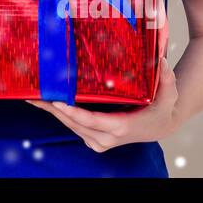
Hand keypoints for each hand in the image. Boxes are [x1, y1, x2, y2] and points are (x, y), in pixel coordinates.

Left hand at [27, 56, 179, 151]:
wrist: (161, 125)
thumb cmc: (162, 107)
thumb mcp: (169, 93)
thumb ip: (167, 79)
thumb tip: (162, 61)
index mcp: (121, 127)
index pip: (91, 120)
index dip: (72, 112)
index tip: (55, 101)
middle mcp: (107, 138)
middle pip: (74, 123)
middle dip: (53, 110)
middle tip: (34, 96)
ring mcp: (99, 141)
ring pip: (71, 126)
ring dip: (52, 113)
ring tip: (34, 98)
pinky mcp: (94, 140)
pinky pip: (73, 127)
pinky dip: (59, 116)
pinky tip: (46, 103)